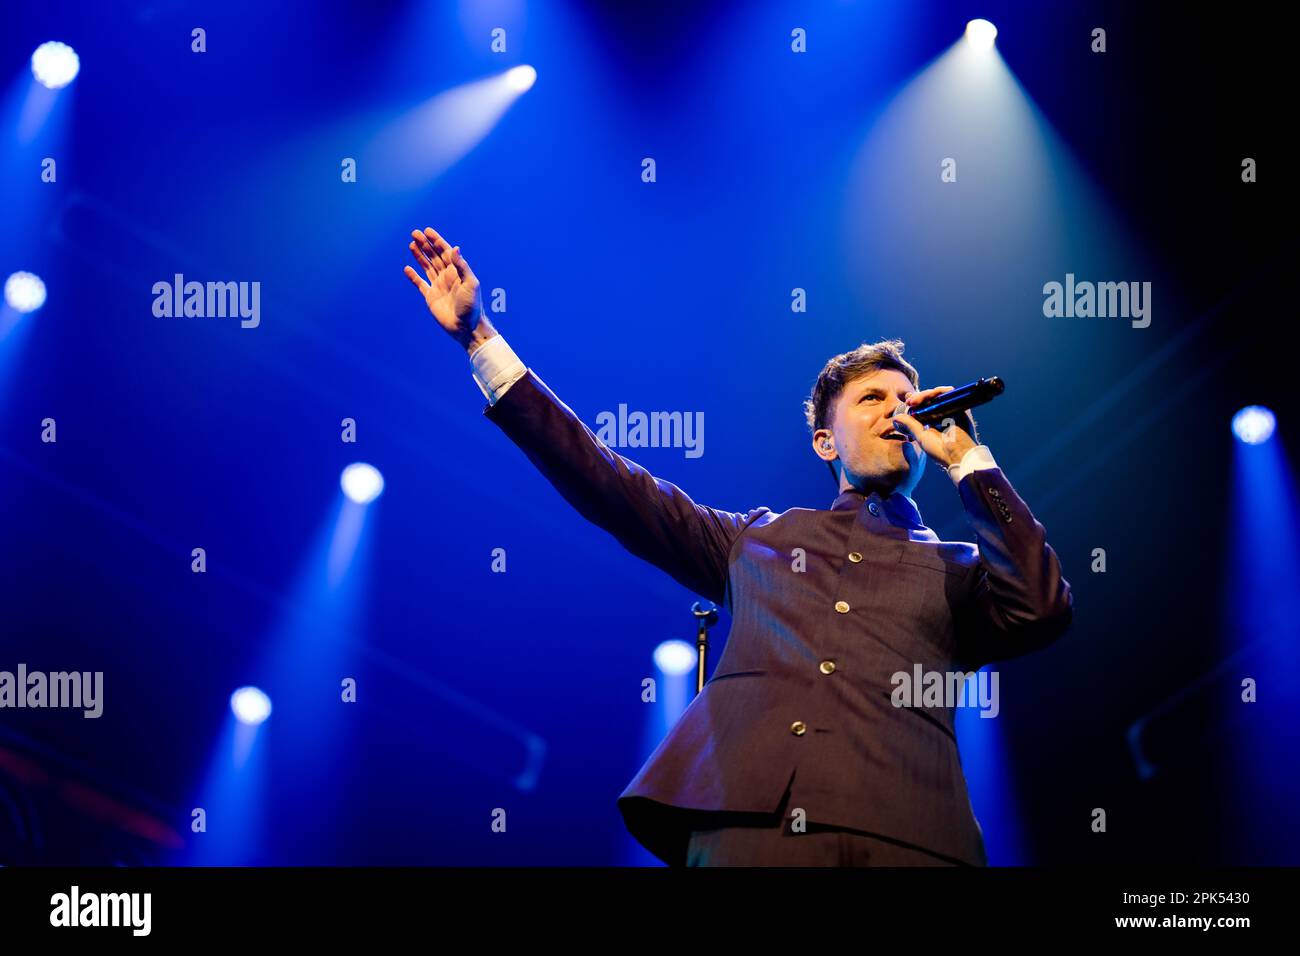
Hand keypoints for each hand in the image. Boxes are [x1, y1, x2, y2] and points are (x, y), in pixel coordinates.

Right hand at [402, 227, 488, 348]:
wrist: (466, 328)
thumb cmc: (472, 306)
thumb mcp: (470, 284)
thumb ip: (461, 266)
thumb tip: (454, 248)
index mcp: (457, 272)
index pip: (445, 252)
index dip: (436, 241)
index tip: (427, 231)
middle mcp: (447, 277)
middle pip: (434, 256)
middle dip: (425, 244)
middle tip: (415, 233)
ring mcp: (438, 286)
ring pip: (427, 267)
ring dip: (419, 256)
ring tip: (411, 244)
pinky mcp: (430, 297)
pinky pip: (420, 284)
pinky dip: (413, 276)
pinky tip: (407, 268)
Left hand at [890, 386, 979, 469]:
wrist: (958, 454)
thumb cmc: (940, 450)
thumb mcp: (920, 436)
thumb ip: (909, 425)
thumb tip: (896, 418)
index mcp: (933, 421)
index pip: (922, 407)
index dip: (912, 404)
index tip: (902, 406)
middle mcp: (942, 413)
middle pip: (928, 399)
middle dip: (916, 398)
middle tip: (908, 403)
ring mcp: (950, 409)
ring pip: (936, 395)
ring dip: (923, 395)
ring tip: (913, 402)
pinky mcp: (959, 405)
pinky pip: (947, 392)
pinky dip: (935, 392)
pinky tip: (925, 398)